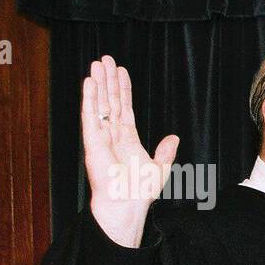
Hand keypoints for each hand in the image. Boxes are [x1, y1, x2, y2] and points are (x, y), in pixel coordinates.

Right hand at [84, 55, 178, 247]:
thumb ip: (166, 152)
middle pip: (110, 101)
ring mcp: (101, 136)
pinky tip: (90, 83)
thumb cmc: (139, 192)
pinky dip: (90, 98)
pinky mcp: (92, 140)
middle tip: (106, 59)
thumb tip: (174, 137)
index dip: (122, 89)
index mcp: (127, 139)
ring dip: (98, 83)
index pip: (124, 108)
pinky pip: (90, 115)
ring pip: (99, 104)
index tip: (121, 72)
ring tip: (97, 64)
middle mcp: (112, 135)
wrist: (127, 204)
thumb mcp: (159, 169)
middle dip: (108, 80)